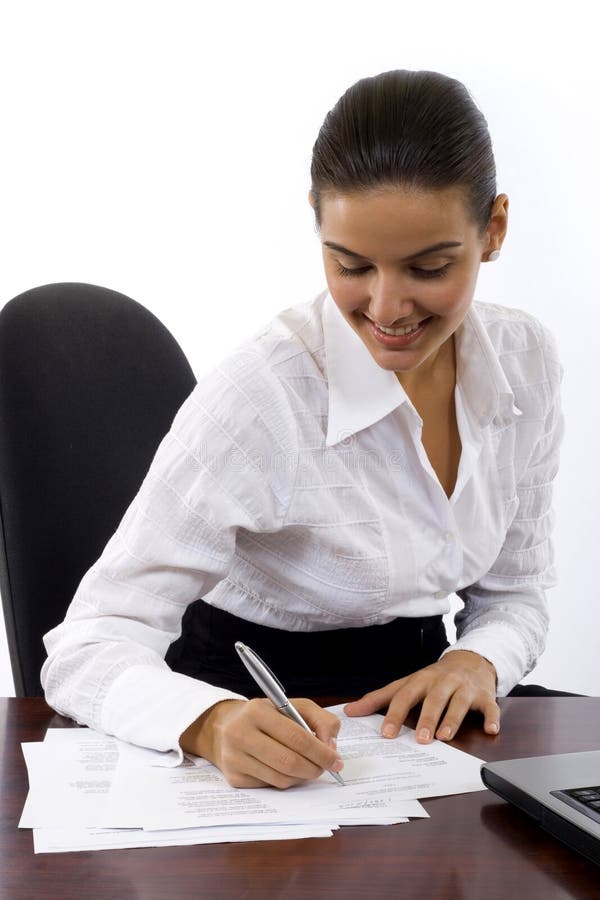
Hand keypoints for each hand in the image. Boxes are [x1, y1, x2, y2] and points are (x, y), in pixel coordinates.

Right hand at [180, 698, 342, 788]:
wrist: (225, 727)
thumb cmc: (267, 716)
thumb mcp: (293, 706)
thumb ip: (320, 719)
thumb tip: (331, 746)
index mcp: (257, 710)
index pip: (297, 737)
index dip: (321, 752)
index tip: (337, 760)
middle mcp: (240, 733)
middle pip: (289, 761)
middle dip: (315, 768)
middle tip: (326, 767)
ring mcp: (234, 757)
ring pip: (281, 778)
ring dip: (302, 777)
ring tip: (308, 767)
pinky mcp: (233, 777)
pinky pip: (270, 786)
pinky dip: (285, 781)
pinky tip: (286, 769)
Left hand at [343, 650, 499, 742]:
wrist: (470, 660)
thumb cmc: (434, 678)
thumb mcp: (408, 683)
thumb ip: (379, 698)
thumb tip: (350, 711)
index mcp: (421, 680)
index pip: (405, 696)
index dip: (395, 714)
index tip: (386, 733)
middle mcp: (442, 682)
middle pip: (434, 699)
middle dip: (427, 718)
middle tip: (419, 739)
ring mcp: (465, 688)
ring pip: (459, 703)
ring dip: (453, 719)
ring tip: (445, 737)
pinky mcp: (484, 695)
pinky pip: (489, 706)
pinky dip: (491, 718)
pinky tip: (491, 730)